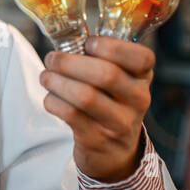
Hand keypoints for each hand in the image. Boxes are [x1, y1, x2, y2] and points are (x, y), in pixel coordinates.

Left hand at [38, 35, 154, 181]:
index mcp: (143, 77)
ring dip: (57, 82)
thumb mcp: (120, 81)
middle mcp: (137, 99)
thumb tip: (66, 37)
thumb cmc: (110, 104)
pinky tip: (50, 97)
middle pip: (105, 75)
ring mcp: (120, 122)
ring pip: (85, 96)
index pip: (142, 58)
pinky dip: (54, 102)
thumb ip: (103, 59)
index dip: (112, 47)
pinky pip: (70, 115)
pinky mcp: (98, 139)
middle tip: (52, 59)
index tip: (89, 42)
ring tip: (46, 77)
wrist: (115, 151)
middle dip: (70, 62)